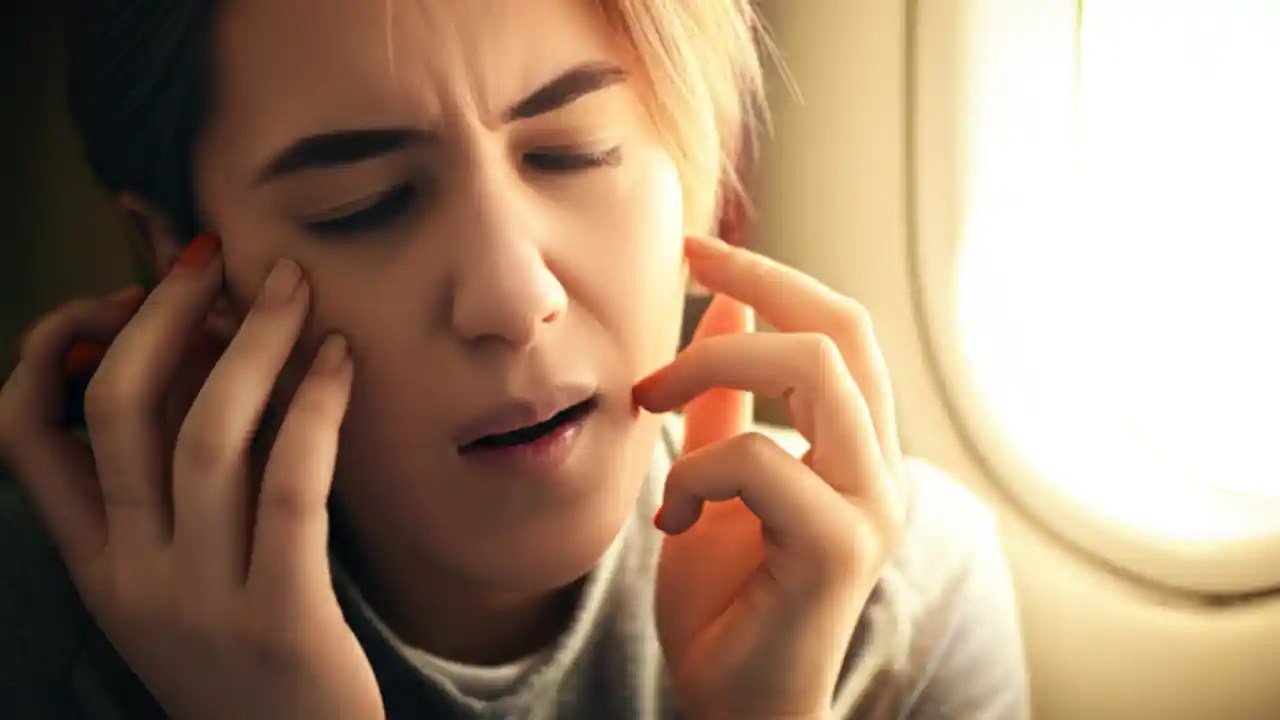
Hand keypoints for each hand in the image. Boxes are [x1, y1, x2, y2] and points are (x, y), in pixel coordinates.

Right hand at [0, 236, 381, 719]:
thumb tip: (198, 355)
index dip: (52, 349)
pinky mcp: (281, 619)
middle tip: (213, 254)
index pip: (23, 438)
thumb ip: (176, 487)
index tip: (117, 297)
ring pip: (206, 436)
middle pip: (116, 409)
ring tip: (293, 285)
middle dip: (162, 313)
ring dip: (250, 342)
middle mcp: (132, 579)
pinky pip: (290, 486)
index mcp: (97, 566)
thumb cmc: (253, 661)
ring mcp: (201, 600)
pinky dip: (314, 408)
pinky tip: (342, 361)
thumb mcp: (183, 580)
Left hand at [634, 235, 906, 719]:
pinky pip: (764, 461)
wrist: (733, 700)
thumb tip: (732, 312)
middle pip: (842, 328)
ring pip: (816, 372)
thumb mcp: (715, 476)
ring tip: (651, 400)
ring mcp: (870, 506)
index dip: (772, 276)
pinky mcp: (840, 549)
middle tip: (686, 269)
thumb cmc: (726, 595)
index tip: (698, 247)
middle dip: (759, 284)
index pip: (837, 326)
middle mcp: (878, 467)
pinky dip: (699, 469)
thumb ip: (727, 403)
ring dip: (716, 365)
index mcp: (855, 444)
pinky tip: (673, 513)